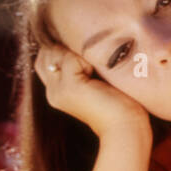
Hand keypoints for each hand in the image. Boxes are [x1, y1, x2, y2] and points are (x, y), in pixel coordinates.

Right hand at [34, 44, 151, 142]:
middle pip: (45, 54)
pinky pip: (71, 58)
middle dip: (65, 47)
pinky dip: (87, 60)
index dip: (62, 49)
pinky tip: (99, 76)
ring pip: (56, 52)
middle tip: (90, 62)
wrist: (126, 127)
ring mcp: (58, 90)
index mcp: (56, 92)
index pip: (45, 59)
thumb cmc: (118, 104)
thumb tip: (75, 43)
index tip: (86, 58)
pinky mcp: (70, 87)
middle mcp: (52, 92)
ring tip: (95, 70)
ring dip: (77, 52)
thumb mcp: (94, 82)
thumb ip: (80, 67)